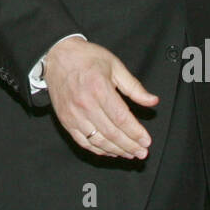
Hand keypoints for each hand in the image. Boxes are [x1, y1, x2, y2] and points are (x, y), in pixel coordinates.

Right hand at [44, 35, 158, 158]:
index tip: (147, 141)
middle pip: (111, 133)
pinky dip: (98, 150)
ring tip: (129, 154)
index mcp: (99, 88)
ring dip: (116, 150)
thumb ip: (134, 86)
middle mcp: (85, 104)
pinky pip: (83, 141)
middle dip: (130, 146)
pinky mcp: (66, 120)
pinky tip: (110, 151)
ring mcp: (74, 114)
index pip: (121, 118)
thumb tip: (153, 101)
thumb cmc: (86, 58)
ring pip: (98, 141)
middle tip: (142, 153)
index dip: (135, 133)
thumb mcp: (114, 65)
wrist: (56, 55)